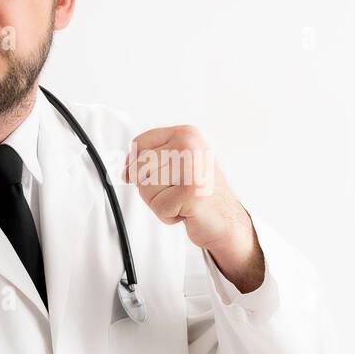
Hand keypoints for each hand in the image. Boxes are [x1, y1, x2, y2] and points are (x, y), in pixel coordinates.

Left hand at [120, 125, 264, 291]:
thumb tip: (126, 170)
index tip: (142, 175)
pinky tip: (188, 211)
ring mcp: (192, 168)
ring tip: (183, 200)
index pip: (140, 144)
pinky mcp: (191, 193)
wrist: (227, 220)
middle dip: (151, 187)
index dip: (134, 163)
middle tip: (176, 191)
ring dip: (160, 202)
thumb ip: (152, 158)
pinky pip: (158, 207)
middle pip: (140, 168)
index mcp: (186, 133)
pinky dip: (169, 215)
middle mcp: (190, 146)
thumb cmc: (201, 192)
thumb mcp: (179, 163)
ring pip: (146, 188)